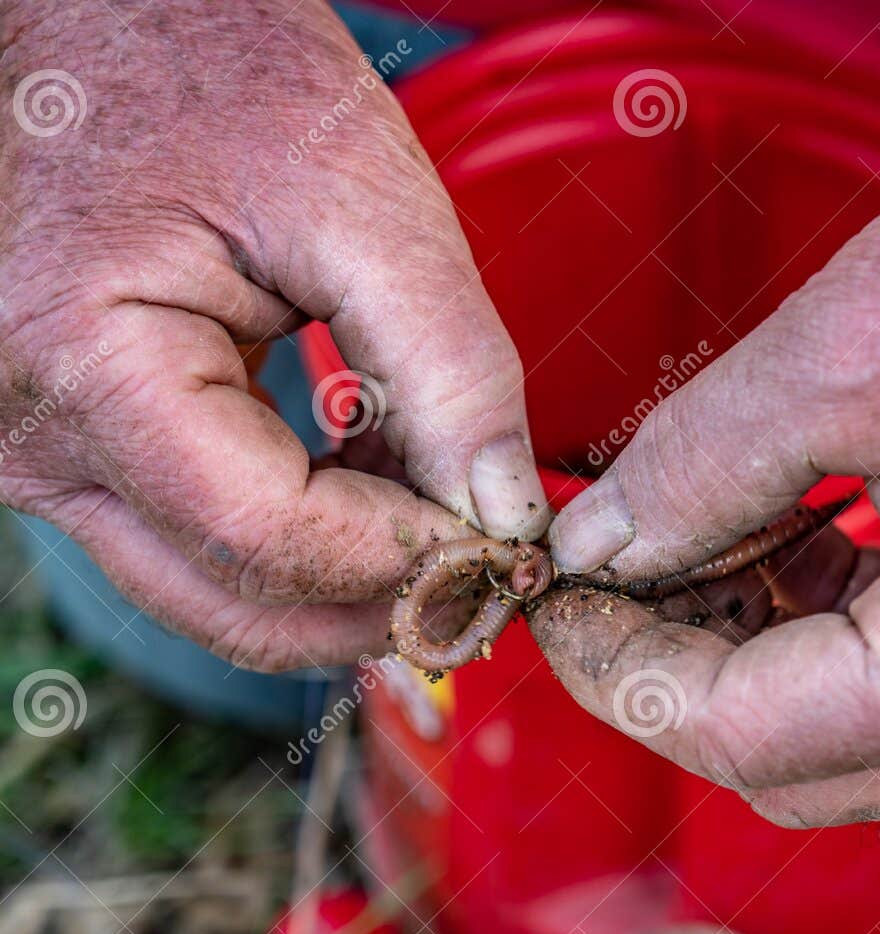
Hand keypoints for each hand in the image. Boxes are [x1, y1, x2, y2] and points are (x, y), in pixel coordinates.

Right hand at [0, 0, 546, 670]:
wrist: (118, 22)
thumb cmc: (223, 75)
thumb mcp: (365, 200)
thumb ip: (451, 367)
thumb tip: (508, 514)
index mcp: (85, 363)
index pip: (266, 535)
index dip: (406, 560)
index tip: (507, 544)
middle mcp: (31, 436)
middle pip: (233, 601)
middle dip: (382, 604)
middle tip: (495, 576)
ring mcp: (40, 453)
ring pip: (218, 587)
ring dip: (349, 576)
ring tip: (447, 507)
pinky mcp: (77, 449)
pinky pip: (201, 539)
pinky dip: (308, 534)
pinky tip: (379, 476)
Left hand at [537, 0, 879, 826]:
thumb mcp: (850, 350)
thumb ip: (697, 473)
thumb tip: (593, 548)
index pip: (745, 733)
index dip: (619, 666)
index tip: (550, 586)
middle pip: (795, 762)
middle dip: (676, 669)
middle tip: (601, 560)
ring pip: (849, 735)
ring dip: (747, 648)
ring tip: (680, 532)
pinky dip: (826, 627)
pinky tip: (775, 535)